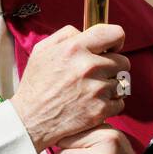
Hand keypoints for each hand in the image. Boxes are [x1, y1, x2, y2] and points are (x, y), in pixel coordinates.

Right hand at [9, 24, 129, 152]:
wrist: (29, 120)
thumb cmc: (36, 84)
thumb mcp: (42, 50)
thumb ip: (66, 35)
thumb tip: (86, 32)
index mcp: (75, 48)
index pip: (115, 34)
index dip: (116, 41)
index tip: (111, 49)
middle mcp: (89, 66)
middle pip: (123, 61)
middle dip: (112, 66)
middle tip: (97, 74)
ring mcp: (97, 89)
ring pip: (121, 83)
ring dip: (111, 86)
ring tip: (91, 91)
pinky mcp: (101, 110)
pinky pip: (120, 102)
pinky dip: (110, 104)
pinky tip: (93, 104)